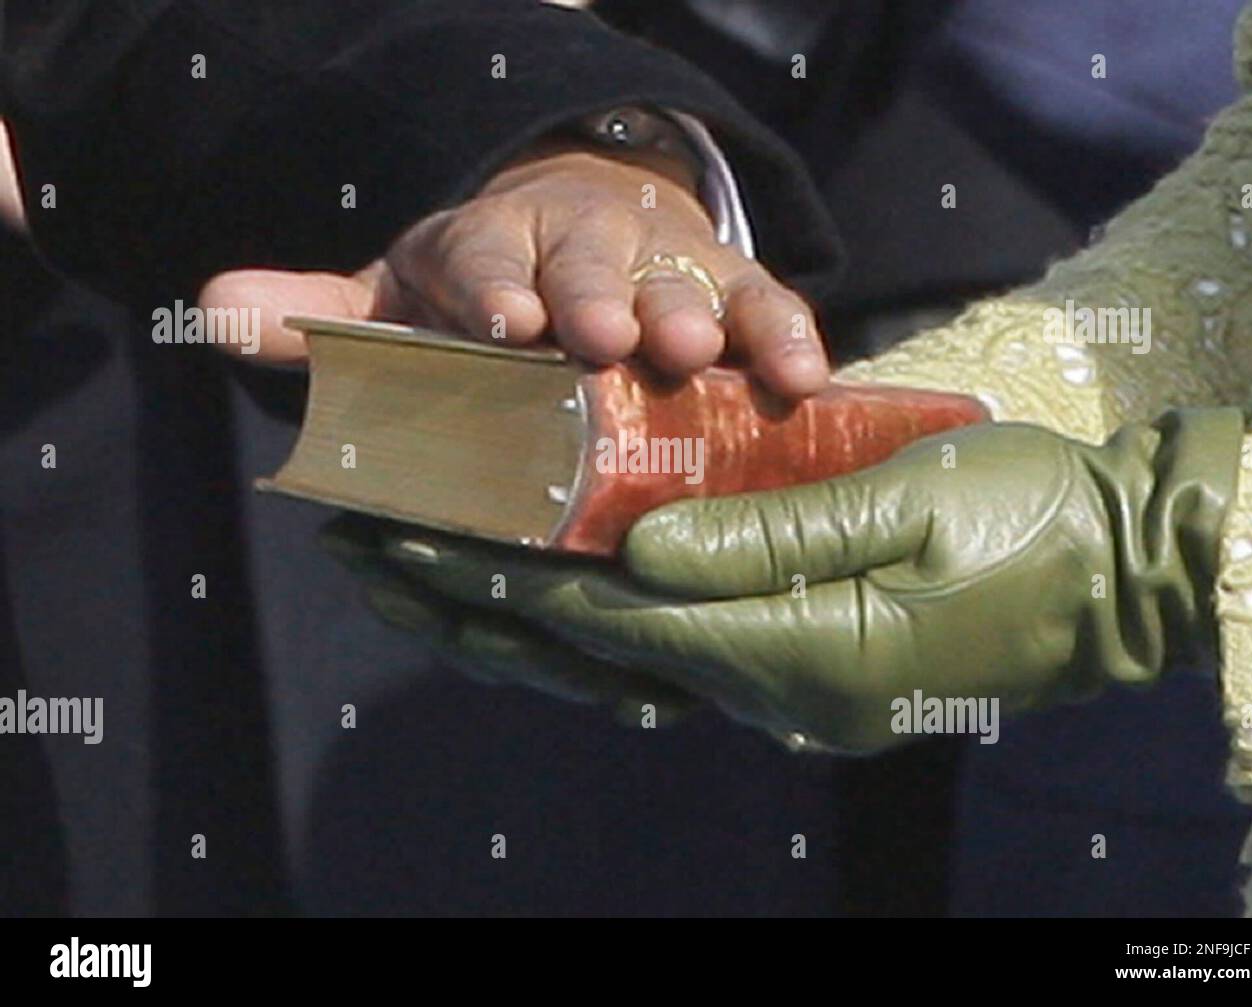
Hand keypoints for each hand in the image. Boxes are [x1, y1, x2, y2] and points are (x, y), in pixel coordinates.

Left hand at [199, 140, 828, 396]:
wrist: (586, 227)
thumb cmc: (490, 286)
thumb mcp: (404, 294)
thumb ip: (321, 313)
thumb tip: (210, 308)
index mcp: (495, 247)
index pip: (485, 261)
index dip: (492, 288)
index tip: (499, 326)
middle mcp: (580, 247)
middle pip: (587, 266)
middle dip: (595, 300)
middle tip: (606, 340)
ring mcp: (662, 262)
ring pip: (681, 280)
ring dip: (693, 314)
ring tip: (700, 356)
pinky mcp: (729, 283)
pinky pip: (764, 299)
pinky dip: (783, 331)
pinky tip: (803, 377)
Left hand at [363, 410, 1241, 752]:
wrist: (1117, 576)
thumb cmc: (1026, 519)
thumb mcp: (902, 505)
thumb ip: (764, 532)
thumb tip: (635, 551)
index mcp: (797, 651)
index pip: (612, 620)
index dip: (504, 577)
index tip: (410, 534)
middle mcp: (777, 689)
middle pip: (596, 652)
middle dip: (477, 602)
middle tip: (371, 552)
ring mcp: (791, 689)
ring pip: (625, 657)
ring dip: (520, 614)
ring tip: (422, 570)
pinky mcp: (806, 670)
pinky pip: (677, 652)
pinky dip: (597, 623)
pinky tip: (540, 597)